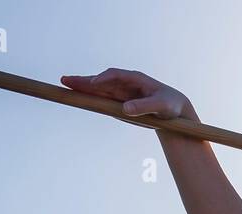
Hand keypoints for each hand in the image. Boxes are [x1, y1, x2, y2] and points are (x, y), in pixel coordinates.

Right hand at [60, 68, 195, 120]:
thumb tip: (125, 110)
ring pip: (98, 89)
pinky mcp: (119, 102)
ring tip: (65, 86)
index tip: (93, 84)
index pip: (115, 75)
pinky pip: (102, 98)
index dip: (103, 79)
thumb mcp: (161, 106)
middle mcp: (125, 83)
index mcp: (136, 79)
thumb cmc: (171, 105)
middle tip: (65, 80)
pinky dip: (90, 97)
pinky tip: (78, 96)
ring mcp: (121, 92)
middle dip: (85, 81)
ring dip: (83, 88)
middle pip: (101, 80)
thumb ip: (144, 107)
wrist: (175, 110)